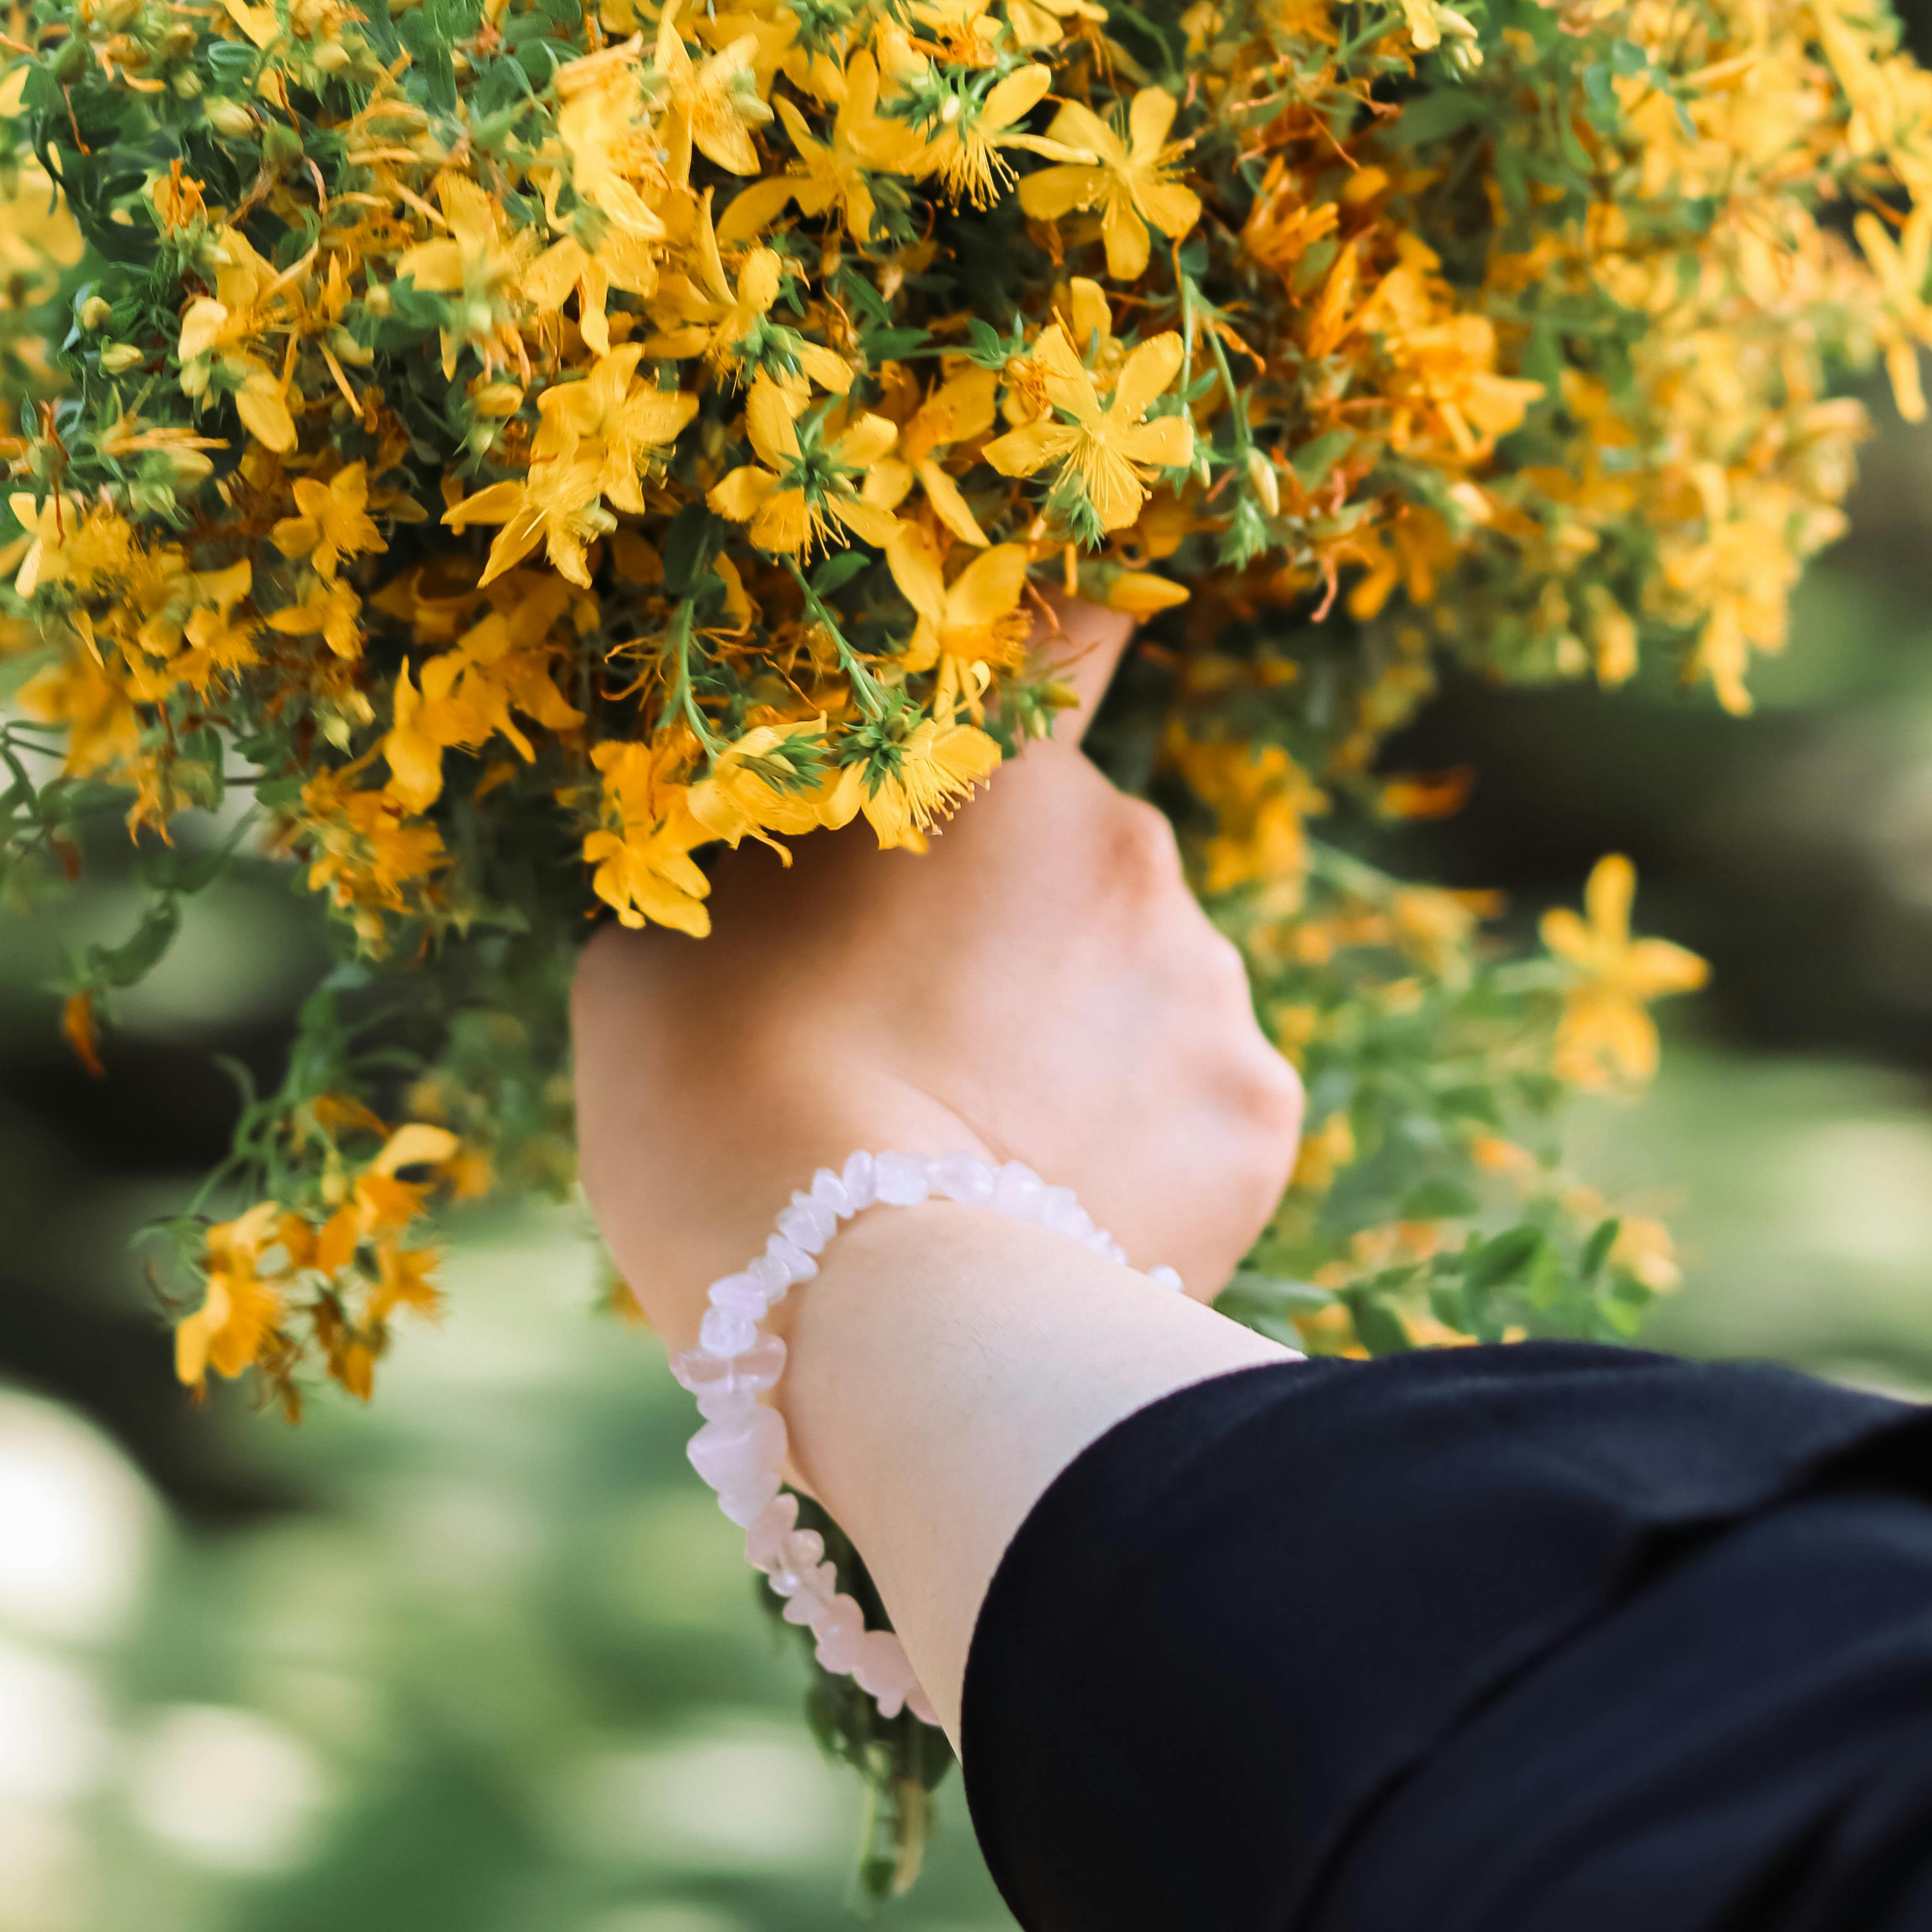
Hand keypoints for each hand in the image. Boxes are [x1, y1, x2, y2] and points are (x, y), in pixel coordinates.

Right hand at [572, 606, 1303, 1352]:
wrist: (849, 1305)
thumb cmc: (716, 1099)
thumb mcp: (676, 937)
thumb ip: (769, 874)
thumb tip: (787, 887)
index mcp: (988, 770)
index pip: (1073, 625)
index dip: (1067, 636)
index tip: (1057, 666)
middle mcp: (1127, 845)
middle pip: (1082, 865)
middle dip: (1022, 935)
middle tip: (922, 1047)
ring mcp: (1205, 985)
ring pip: (1143, 995)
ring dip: (1082, 1050)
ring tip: (981, 1160)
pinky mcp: (1255, 1121)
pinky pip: (1197, 1113)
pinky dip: (1142, 1154)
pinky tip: (1051, 1214)